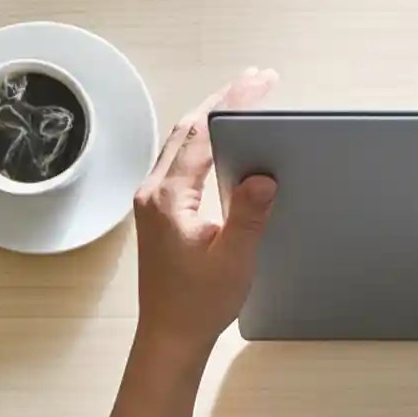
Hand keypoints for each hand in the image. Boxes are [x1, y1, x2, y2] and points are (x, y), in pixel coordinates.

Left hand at [132, 67, 279, 357]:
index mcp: (169, 199)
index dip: (234, 104)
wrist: (170, 337)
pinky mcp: (159, 210)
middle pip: (188, 128)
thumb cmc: (199, 304)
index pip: (203, 135)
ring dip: (213, 115)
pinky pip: (181, 159)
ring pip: (182, 141)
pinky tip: (224, 137)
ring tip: (247, 97)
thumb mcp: (233, 260)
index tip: (260, 82)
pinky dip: (204, 137)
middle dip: (224, 100)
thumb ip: (247, 215)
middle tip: (260, 79)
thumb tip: (263, 177)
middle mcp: (154, 193)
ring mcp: (153, 200)